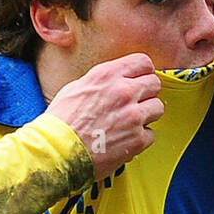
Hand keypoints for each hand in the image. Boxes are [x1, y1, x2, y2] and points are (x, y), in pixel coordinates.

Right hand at [46, 53, 163, 180]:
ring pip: (157, 108)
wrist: (57, 152)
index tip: (139, 81)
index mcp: (107, 75)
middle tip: (136, 105)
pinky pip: (150, 134)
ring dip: (146, 116)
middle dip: (147, 94)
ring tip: (129, 124)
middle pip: (154, 84)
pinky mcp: (137, 140)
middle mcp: (123, 92)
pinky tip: (124, 141)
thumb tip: (115, 82)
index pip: (142, 62)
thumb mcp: (77, 88)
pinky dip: (140, 139)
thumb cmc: (60, 123)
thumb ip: (102, 82)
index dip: (143, 73)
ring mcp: (133, 116)